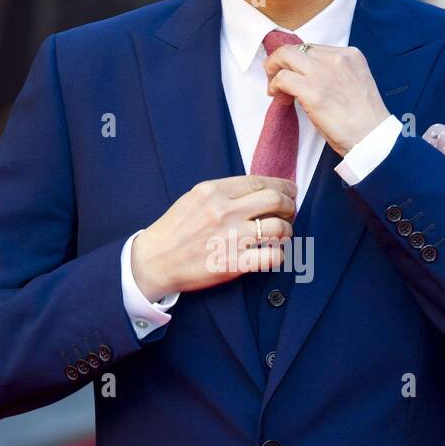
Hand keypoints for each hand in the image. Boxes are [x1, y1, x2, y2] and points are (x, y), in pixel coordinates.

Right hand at [131, 175, 296, 297]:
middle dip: (290, 205)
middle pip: (276, 200)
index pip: (260, 182)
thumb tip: (257, 190)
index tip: (290, 191)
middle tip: (290, 212)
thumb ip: (224, 192)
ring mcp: (232, 237)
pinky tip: (273, 253)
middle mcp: (225, 211)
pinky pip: (273, 256)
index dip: (282, 186)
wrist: (154, 261)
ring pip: (279, 228)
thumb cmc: (174, 231)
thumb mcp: (194, 198)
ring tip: (282, 234)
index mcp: (214, 191)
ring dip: (287, 231)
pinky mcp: (235, 263)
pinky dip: (279, 254)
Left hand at [263, 42, 388, 156]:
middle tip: (273, 74)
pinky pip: (283, 78)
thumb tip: (307, 77)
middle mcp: (337, 58)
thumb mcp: (354, 83)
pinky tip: (278, 96)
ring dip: (274, 70)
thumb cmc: (364, 119)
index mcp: (350, 55)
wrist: (372, 137)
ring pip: (285, 56)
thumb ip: (334, 74)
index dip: (299, 60)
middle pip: (297, 47)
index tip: (293, 72)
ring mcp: (323, 72)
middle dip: (280, 59)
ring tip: (274, 87)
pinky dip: (275, 85)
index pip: (314, 48)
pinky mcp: (312, 91)